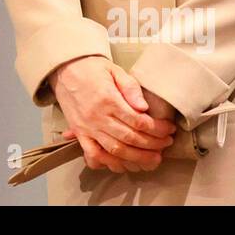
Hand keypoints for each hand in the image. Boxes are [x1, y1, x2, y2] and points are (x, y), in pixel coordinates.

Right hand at [50, 56, 177, 173]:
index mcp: (108, 99)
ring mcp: (87, 128)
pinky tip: (124, 165)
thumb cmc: (92, 69)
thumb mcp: (115, 70)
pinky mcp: (80, 134)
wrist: (65, 69)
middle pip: (130, 138)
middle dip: (153, 145)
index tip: (168, 129)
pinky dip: (109, 164)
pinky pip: (94, 155)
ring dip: (136, 159)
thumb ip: (131, 88)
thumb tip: (144, 107)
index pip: (138, 121)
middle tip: (166, 144)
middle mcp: (97, 116)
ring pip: (115, 151)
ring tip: (153, 160)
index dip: (157, 128)